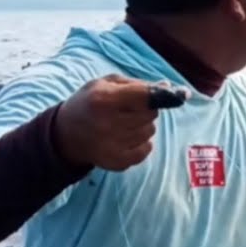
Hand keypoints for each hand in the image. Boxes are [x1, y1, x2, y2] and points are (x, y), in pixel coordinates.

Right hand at [54, 75, 185, 170]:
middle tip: (129, 108)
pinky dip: (141, 142)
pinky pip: (147, 149)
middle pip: (151, 114)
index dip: (163, 95)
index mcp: (104, 99)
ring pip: (150, 131)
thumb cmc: (90, 102)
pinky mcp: (118, 162)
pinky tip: (123, 137)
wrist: (66, 135)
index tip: (178, 94)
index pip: (145, 97)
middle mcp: (108, 123)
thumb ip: (137, 84)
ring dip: (142, 126)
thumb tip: (168, 88)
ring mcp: (113, 145)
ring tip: (122, 123)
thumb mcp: (105, 84)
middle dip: (147, 109)